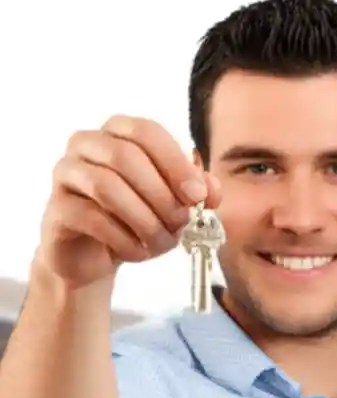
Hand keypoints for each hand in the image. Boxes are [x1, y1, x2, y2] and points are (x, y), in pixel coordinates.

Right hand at [37, 115, 221, 288]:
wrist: (97, 255)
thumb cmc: (138, 219)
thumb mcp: (176, 204)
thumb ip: (197, 191)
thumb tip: (210, 189)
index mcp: (119, 133)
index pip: (146, 132)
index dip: (175, 163)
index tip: (198, 196)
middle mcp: (87, 144)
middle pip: (125, 157)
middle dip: (161, 195)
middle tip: (181, 223)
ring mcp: (66, 173)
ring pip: (106, 186)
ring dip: (143, 220)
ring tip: (161, 242)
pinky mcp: (56, 208)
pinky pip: (90, 217)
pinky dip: (123, 239)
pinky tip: (138, 252)